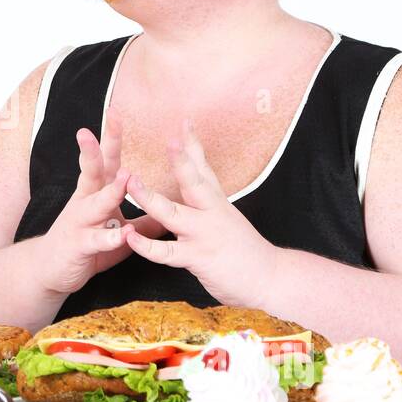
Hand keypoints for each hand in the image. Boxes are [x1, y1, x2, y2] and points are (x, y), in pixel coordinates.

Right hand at [37, 107, 163, 295]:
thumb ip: (144, 220)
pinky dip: (109, 237)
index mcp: (95, 193)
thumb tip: (172, 211)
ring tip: (125, 178)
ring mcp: (79, 222)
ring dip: (110, 191)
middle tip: (107, 123)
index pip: (105, 161)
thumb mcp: (118, 230)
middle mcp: (84, 201)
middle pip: (93, 170)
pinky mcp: (78, 245)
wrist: (50, 270)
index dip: (111, 138)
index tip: (116, 113)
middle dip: (99, 146)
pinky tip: (122, 234)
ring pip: (95, 203)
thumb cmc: (87, 244)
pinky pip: (95, 240)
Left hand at [121, 118, 280, 309]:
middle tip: (170, 140)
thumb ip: (209, 205)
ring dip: (150, 197)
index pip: (204, 169)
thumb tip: (199, 190)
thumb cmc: (247, 251)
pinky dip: (146, 245)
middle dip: (181, 160)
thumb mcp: (229, 220)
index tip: (184, 122)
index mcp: (217, 203)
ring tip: (130, 182)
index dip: (193, 146)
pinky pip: (166, 252)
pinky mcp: (197, 258)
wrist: (271, 278)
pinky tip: (130, 237)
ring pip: (173, 213)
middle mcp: (211, 214)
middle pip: (194, 181)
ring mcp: (203, 235)